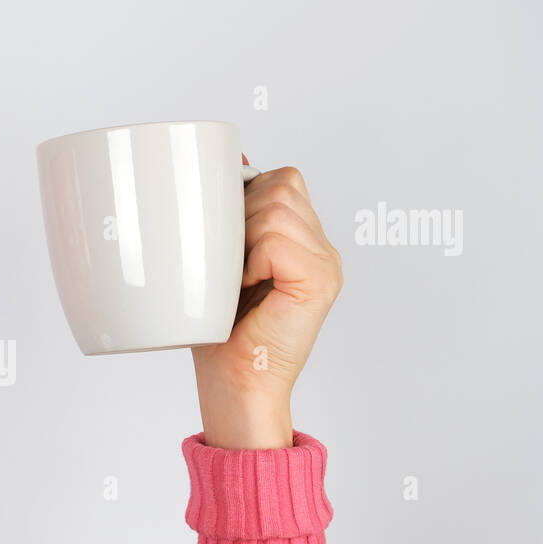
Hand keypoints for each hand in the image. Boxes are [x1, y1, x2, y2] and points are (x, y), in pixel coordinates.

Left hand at [191, 166, 342, 448]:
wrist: (234, 385)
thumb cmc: (218, 334)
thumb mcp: (216, 260)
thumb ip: (230, 214)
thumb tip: (230, 158)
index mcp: (303, 240)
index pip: (282, 180)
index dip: (245, 197)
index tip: (222, 236)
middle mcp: (321, 248)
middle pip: (280, 184)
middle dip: (239, 216)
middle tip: (228, 266)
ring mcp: (326, 263)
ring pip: (275, 206)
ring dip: (241, 239)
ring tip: (236, 279)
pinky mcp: (321, 279)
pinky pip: (275, 239)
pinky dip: (248, 261)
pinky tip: (244, 290)